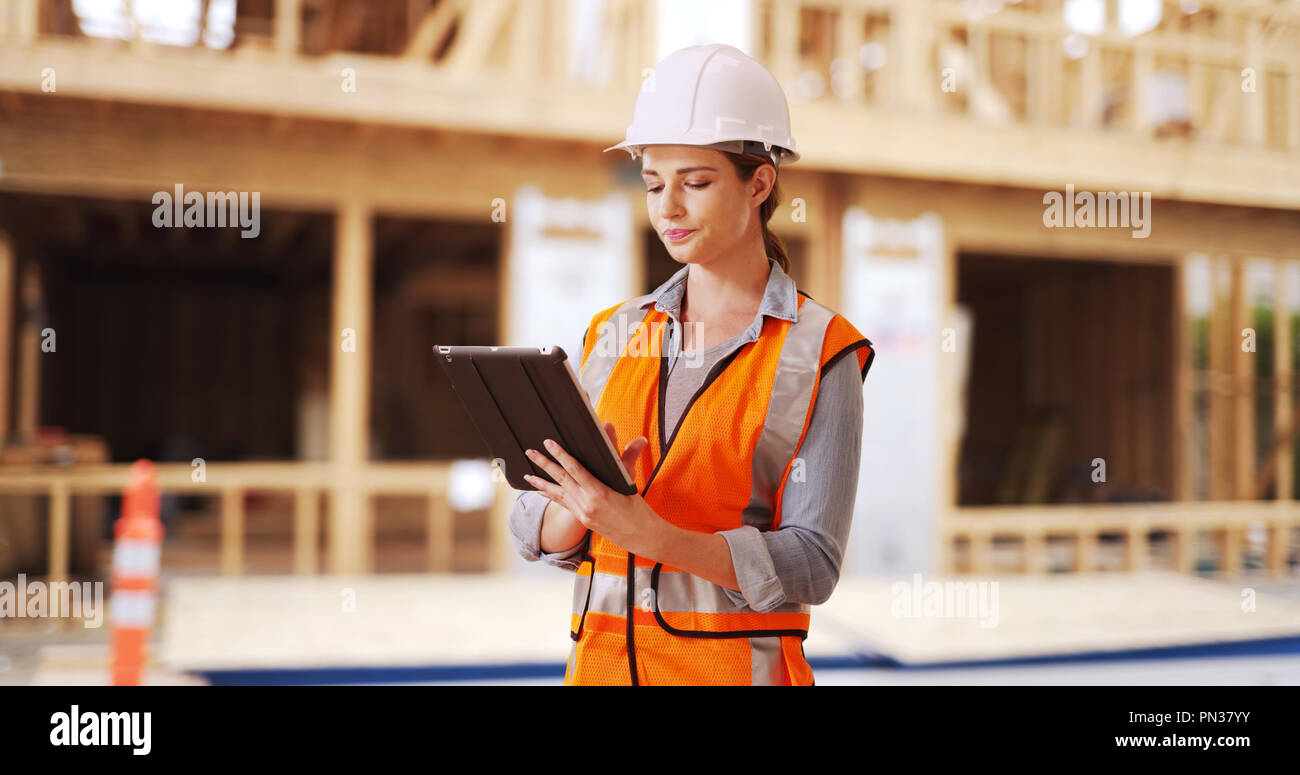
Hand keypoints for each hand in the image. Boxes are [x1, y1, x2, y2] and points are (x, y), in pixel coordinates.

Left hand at [523, 423, 662, 554]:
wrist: (640, 536)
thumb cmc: (638, 510)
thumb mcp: (631, 481)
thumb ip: (627, 456)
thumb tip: (635, 437)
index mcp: (599, 492)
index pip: (574, 469)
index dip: (560, 454)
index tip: (549, 443)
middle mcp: (586, 504)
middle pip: (561, 479)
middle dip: (544, 464)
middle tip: (531, 452)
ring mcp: (582, 513)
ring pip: (558, 493)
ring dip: (541, 482)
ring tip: (527, 474)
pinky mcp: (582, 519)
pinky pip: (563, 504)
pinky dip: (551, 496)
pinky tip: (541, 491)